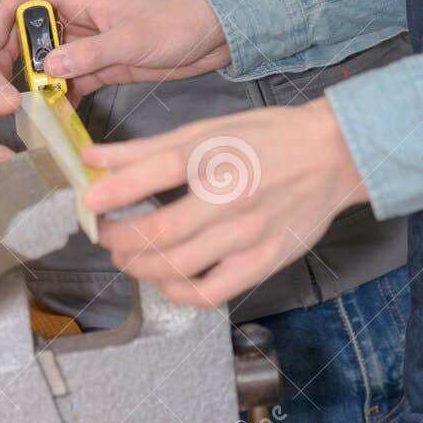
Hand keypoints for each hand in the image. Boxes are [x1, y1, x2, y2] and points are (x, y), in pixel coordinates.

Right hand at [0, 0, 230, 101]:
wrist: (216, 34)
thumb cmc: (177, 21)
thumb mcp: (132, 38)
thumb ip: (91, 53)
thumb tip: (48, 65)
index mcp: (84, 0)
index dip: (8, 11)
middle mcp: (83, 21)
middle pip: (35, 30)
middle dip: (17, 53)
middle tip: (9, 83)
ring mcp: (94, 45)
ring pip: (53, 59)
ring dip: (40, 79)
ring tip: (31, 105)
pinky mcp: (108, 67)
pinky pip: (75, 80)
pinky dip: (64, 95)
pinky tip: (60, 114)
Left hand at [81, 98, 368, 305]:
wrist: (332, 156)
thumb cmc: (268, 137)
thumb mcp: (206, 129)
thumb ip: (146, 149)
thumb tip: (95, 159)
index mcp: (215, 154)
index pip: (154, 173)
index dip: (114, 191)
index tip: (90, 201)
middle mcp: (230, 196)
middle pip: (159, 230)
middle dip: (118, 238)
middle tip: (104, 233)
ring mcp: (248, 234)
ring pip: (178, 265)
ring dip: (139, 266)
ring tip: (126, 256)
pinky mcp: (263, 262)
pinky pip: (209, 293)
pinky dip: (177, 291)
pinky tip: (164, 278)